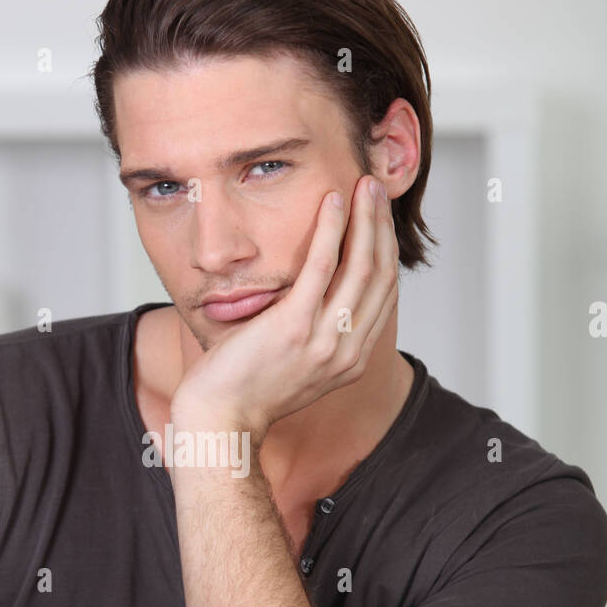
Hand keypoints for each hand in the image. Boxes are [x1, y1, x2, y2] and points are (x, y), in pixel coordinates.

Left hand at [170, 175, 400, 444]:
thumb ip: (316, 333)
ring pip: (362, 267)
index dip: (385, 250)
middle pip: (381, 276)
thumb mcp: (296, 364)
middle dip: (383, 227)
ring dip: (366, 219)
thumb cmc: (246, 390)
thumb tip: (317, 296)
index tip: (380, 218)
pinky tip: (333, 201)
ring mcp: (324, 340)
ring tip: (363, 186)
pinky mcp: (294, 326)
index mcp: (350, 358)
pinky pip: (321, 266)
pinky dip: (331, 229)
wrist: (220, 420)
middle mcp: (346, 350)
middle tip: (377, 189)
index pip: (383, 295)